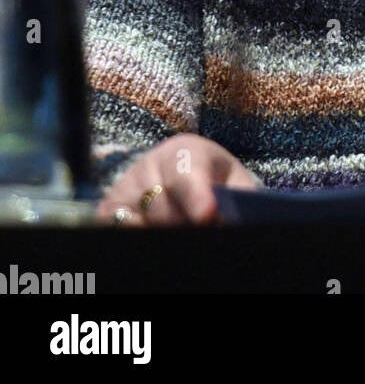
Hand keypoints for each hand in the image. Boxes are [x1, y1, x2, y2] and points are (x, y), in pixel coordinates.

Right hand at [96, 133, 261, 226]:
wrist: (183, 177)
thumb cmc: (215, 183)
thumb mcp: (234, 184)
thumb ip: (238, 198)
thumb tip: (235, 216)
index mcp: (186, 151)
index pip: (187, 174)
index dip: (196, 197)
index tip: (207, 215)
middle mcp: (150, 164)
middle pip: (165, 210)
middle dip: (186, 225)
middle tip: (202, 225)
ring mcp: (125, 187)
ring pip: (145, 223)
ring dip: (166, 231)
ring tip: (183, 224)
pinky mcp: (107, 211)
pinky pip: (122, 231)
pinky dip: (143, 233)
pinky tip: (158, 228)